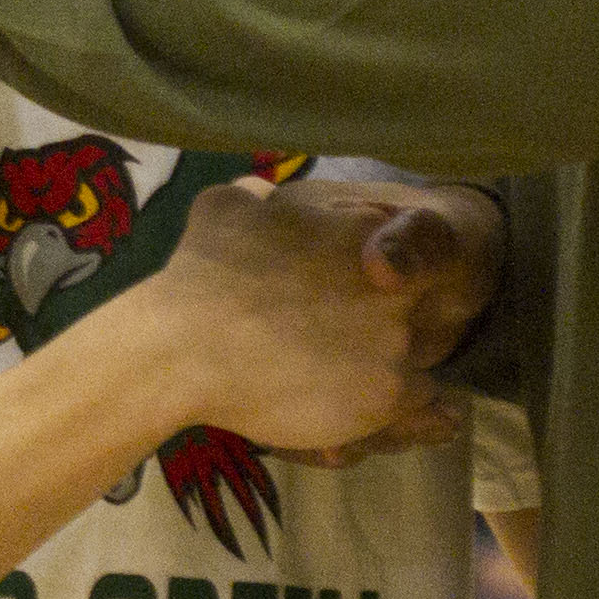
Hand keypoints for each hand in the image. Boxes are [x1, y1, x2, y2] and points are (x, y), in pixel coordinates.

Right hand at [131, 178, 467, 464]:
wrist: (183, 348)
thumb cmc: (200, 273)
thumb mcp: (224, 205)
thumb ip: (256, 196)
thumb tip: (259, 192)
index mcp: (364, 232)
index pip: (401, 247)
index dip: (377, 270)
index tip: (343, 289)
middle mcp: (392, 285)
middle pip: (412, 304)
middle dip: (382, 317)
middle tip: (338, 336)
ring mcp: (394, 340)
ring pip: (414, 354)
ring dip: (386, 362)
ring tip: (347, 377)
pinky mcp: (386, 394)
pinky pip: (414, 403)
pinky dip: (394, 405)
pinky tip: (360, 405)